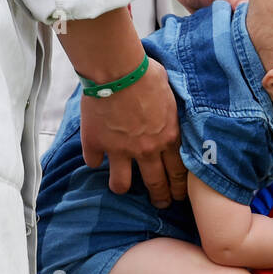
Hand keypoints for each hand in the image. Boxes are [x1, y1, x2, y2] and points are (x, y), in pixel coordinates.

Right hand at [80, 57, 185, 204]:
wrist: (116, 69)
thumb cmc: (147, 74)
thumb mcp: (170, 94)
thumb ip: (170, 112)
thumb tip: (172, 110)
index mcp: (168, 138)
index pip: (179, 173)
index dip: (179, 187)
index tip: (178, 195)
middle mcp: (146, 150)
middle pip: (155, 184)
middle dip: (160, 198)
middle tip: (160, 203)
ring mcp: (119, 150)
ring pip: (121, 184)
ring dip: (122, 187)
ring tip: (121, 187)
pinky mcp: (96, 144)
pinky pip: (93, 162)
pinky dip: (93, 160)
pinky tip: (95, 158)